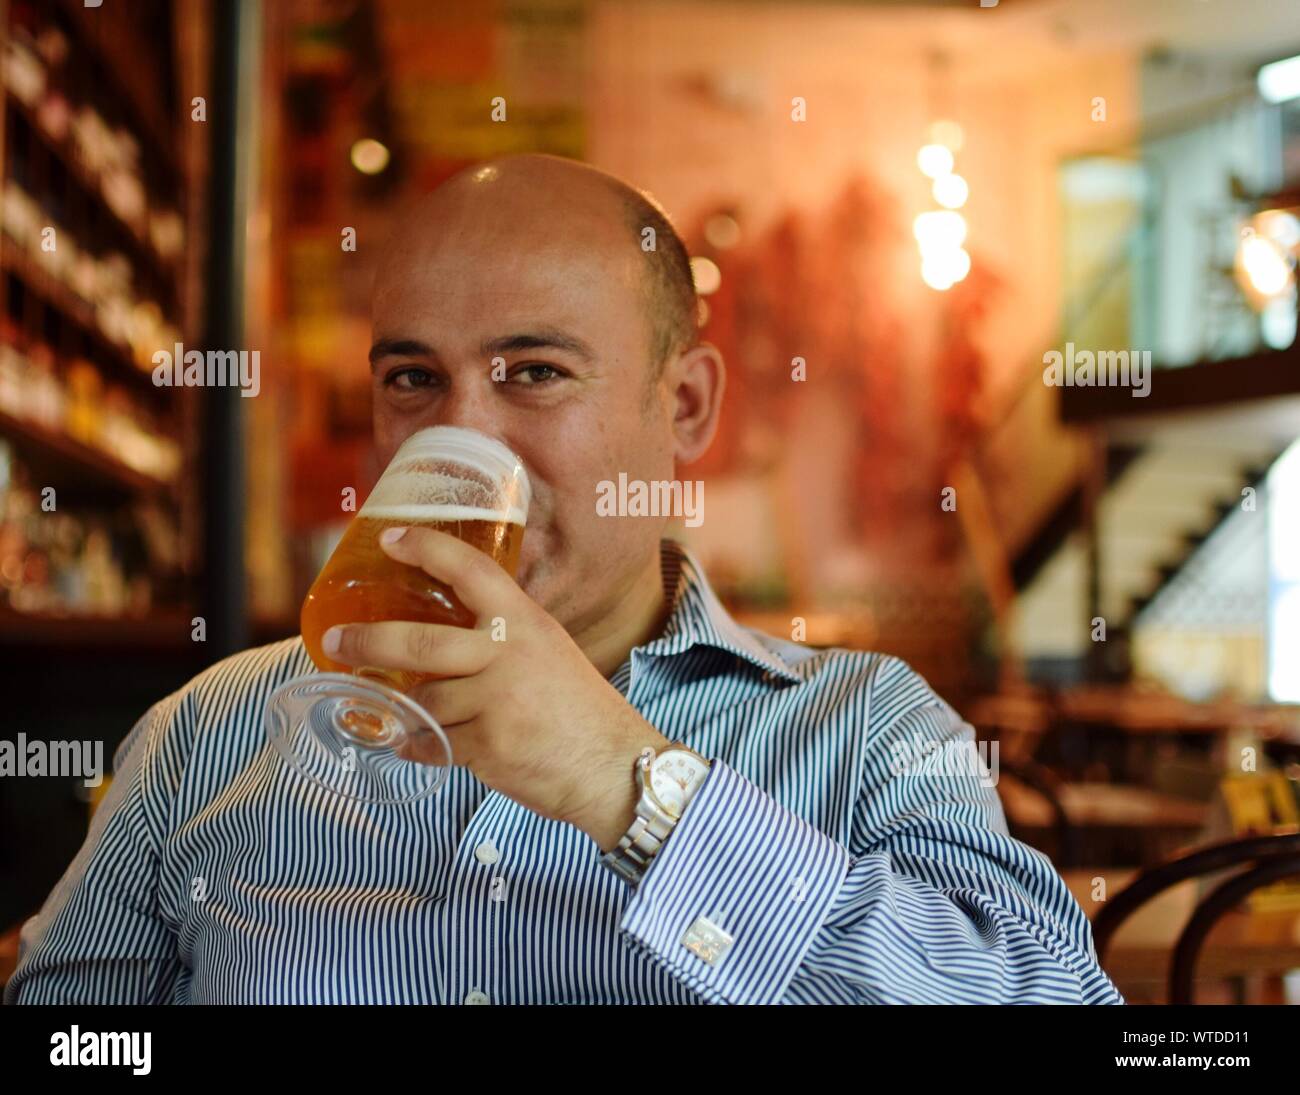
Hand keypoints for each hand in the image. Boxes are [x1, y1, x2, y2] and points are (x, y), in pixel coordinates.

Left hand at [321, 526, 670, 849]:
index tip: (390, 538)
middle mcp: (507, 653)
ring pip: (424, 701)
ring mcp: (496, 700)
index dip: (426, 548)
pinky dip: (423, 747)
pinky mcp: (487, 745)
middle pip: (419, 642)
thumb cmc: (579, 709)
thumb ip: (501, 639)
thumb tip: (443, 640)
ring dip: (411, 712)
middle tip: (337, 640)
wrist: (612, 765)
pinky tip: (425, 747)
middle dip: (368, 641)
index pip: (470, 569)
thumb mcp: (548, 651)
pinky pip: (433, 743)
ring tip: (412, 717)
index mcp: (524, 621)